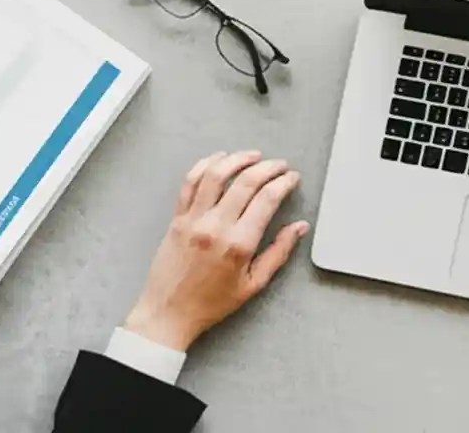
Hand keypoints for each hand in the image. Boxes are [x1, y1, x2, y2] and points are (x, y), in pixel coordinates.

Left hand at [123, 151, 308, 350]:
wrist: (168, 313)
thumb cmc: (212, 303)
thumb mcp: (254, 284)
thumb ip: (279, 252)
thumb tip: (300, 227)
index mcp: (239, 244)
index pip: (267, 200)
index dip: (284, 183)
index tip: (292, 178)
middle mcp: (216, 227)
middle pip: (245, 182)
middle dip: (268, 167)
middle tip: (279, 165)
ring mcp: (193, 220)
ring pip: (216, 175)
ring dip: (237, 159)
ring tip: (253, 155)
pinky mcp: (177, 218)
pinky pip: (190, 182)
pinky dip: (205, 165)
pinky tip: (219, 159)